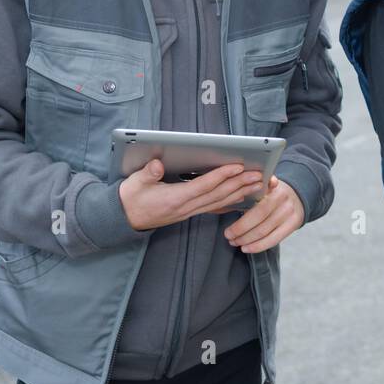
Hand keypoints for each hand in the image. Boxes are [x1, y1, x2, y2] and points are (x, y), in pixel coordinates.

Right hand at [119, 160, 265, 231]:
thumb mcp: (134, 183)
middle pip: (217, 195)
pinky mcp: (190, 212)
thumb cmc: (130, 199)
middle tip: (258, 175)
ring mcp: (189, 211)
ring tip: (257, 184)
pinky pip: (214, 207)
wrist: (124, 219)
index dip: (221, 176)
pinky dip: (230, 201)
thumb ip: (147, 174)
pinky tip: (242, 197)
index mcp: (174, 198)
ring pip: (219, 202)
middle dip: (239, 184)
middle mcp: (185, 207)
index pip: (203, 186)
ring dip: (240, 192)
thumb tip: (157, 164)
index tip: (237, 167)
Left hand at [224, 176, 305, 253]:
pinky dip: (259, 246)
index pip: (258, 212)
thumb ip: (250, 189)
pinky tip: (247, 248)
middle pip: (262, 225)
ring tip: (236, 243)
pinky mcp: (294, 225)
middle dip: (242, 234)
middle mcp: (285, 203)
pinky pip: (274, 240)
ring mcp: (291, 215)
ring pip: (266, 234)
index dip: (242, 225)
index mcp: (275, 191)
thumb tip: (234, 197)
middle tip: (229, 238)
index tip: (227, 232)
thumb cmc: (271, 192)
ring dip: (248, 241)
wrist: (296, 195)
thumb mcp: (262, 185)